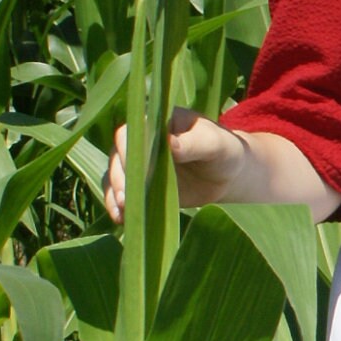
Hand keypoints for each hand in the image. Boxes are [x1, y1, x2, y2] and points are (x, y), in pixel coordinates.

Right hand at [106, 108, 246, 225]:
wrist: (227, 174)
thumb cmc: (224, 150)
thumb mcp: (214, 144)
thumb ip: (192, 143)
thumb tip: (169, 144)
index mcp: (157, 121)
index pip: (133, 132)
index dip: (129, 149)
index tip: (136, 168)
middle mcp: (141, 140)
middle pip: (118, 156)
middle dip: (120, 177)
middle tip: (127, 197)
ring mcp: (138, 163)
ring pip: (114, 176)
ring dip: (115, 193)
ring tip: (123, 210)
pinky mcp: (139, 185)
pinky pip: (120, 194)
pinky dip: (117, 206)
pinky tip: (121, 219)